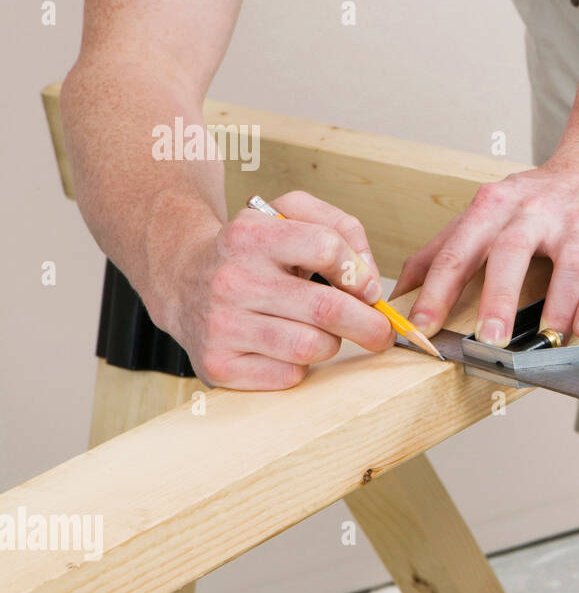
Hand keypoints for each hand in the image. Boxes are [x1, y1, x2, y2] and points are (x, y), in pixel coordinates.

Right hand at [154, 191, 394, 388]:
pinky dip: (301, 367)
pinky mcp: (218, 365)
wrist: (182, 282)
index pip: (327, 247)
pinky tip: (287, 351)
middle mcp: (231, 279)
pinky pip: (288, 376)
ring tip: (320, 333)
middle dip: (368, 324)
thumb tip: (369, 280)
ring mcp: (221, 325)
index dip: (360, 273)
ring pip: (311, 346)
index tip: (368, 289)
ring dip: (331, 343)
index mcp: (249, 235)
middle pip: (327, 308)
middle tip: (380, 331)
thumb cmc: (253, 253)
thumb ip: (341, 229)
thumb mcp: (289, 217)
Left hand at [392, 159, 578, 344]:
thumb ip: (444, 248)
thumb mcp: (488, 210)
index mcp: (495, 206)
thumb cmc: (540, 200)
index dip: (438, 289)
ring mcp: (578, 221)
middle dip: (499, 297)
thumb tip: (400, 291)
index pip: (459, 250)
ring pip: (569, 263)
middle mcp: (535, 210)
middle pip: (512, 251)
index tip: (423, 325)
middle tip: (490, 339)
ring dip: (559, 304)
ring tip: (549, 339)